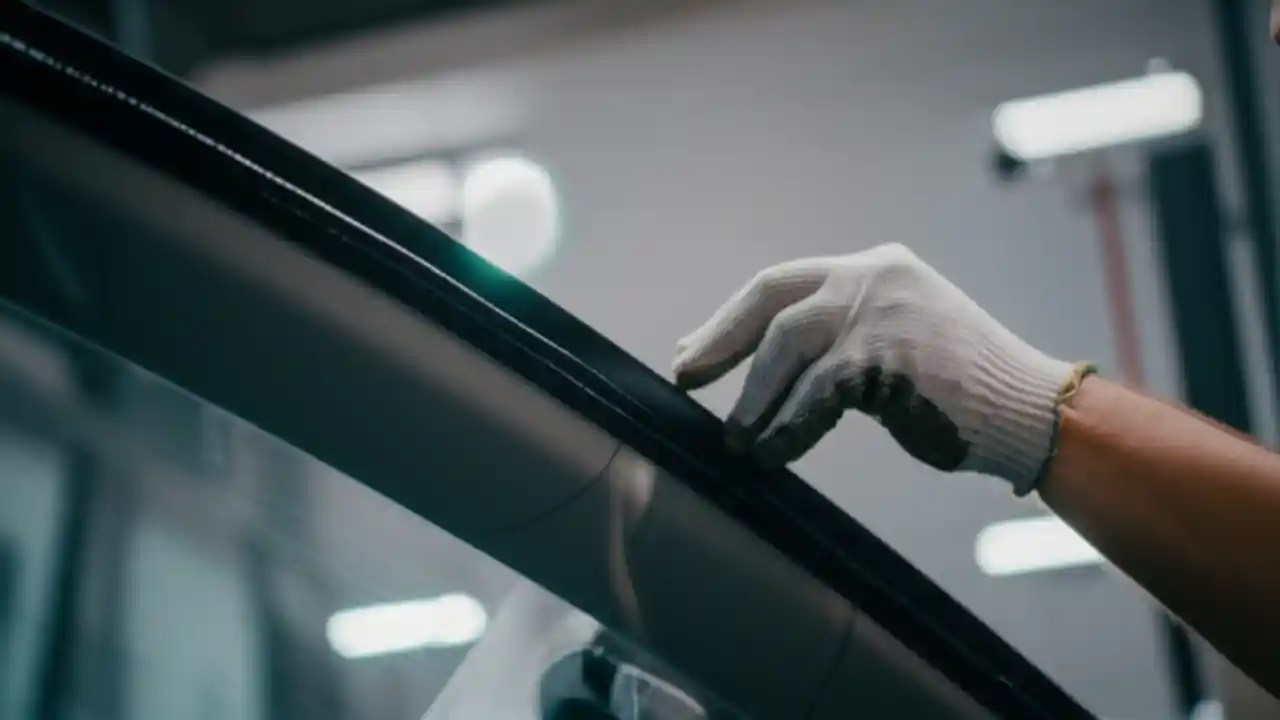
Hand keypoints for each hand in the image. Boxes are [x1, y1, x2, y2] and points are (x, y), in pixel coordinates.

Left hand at [672, 244, 1075, 493]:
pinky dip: (788, 428)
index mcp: (875, 267)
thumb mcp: (898, 337)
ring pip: (786, 348)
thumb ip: (841, 337)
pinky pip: (815, 396)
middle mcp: (874, 277)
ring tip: (736, 438)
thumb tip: (767, 366)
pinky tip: (773, 453)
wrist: (1029, 409)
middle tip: (686, 376)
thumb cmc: (961, 389)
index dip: (731, 318)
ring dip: (754, 399)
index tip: (695, 349)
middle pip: (771, 301)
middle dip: (721, 342)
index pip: (782, 283)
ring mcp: (881, 312)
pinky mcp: (887, 357)